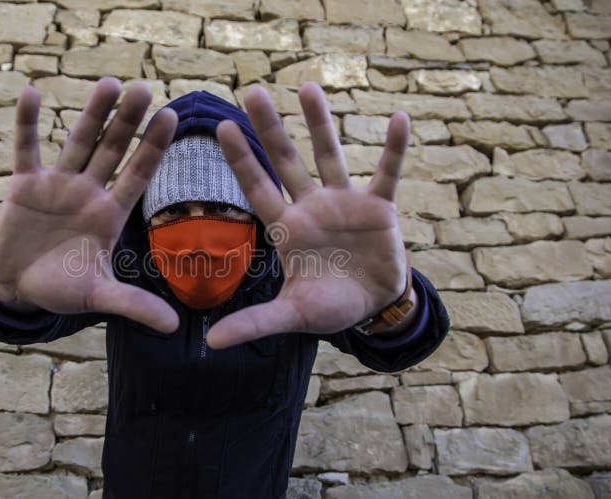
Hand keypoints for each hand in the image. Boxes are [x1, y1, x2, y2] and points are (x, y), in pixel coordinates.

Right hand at [0, 77, 179, 332]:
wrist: (19, 289)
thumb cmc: (62, 289)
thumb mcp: (97, 295)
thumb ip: (133, 304)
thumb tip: (175, 328)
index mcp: (109, 214)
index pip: (137, 175)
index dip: (153, 148)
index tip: (172, 117)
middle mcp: (87, 192)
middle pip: (112, 150)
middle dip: (127, 121)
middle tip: (144, 87)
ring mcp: (56, 184)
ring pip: (77, 142)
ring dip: (91, 114)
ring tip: (108, 83)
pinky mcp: (23, 185)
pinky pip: (25, 149)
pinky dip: (27, 124)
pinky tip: (31, 92)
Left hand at [207, 82, 413, 348]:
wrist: (373, 307)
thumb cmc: (329, 306)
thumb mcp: (292, 313)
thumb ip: (255, 323)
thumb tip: (211, 344)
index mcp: (287, 229)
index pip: (258, 189)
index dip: (241, 160)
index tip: (220, 128)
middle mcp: (312, 207)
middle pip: (287, 162)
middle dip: (270, 129)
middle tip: (251, 92)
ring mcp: (345, 203)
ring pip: (330, 155)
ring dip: (320, 123)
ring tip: (307, 88)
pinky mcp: (380, 208)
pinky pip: (388, 173)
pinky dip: (394, 149)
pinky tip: (398, 119)